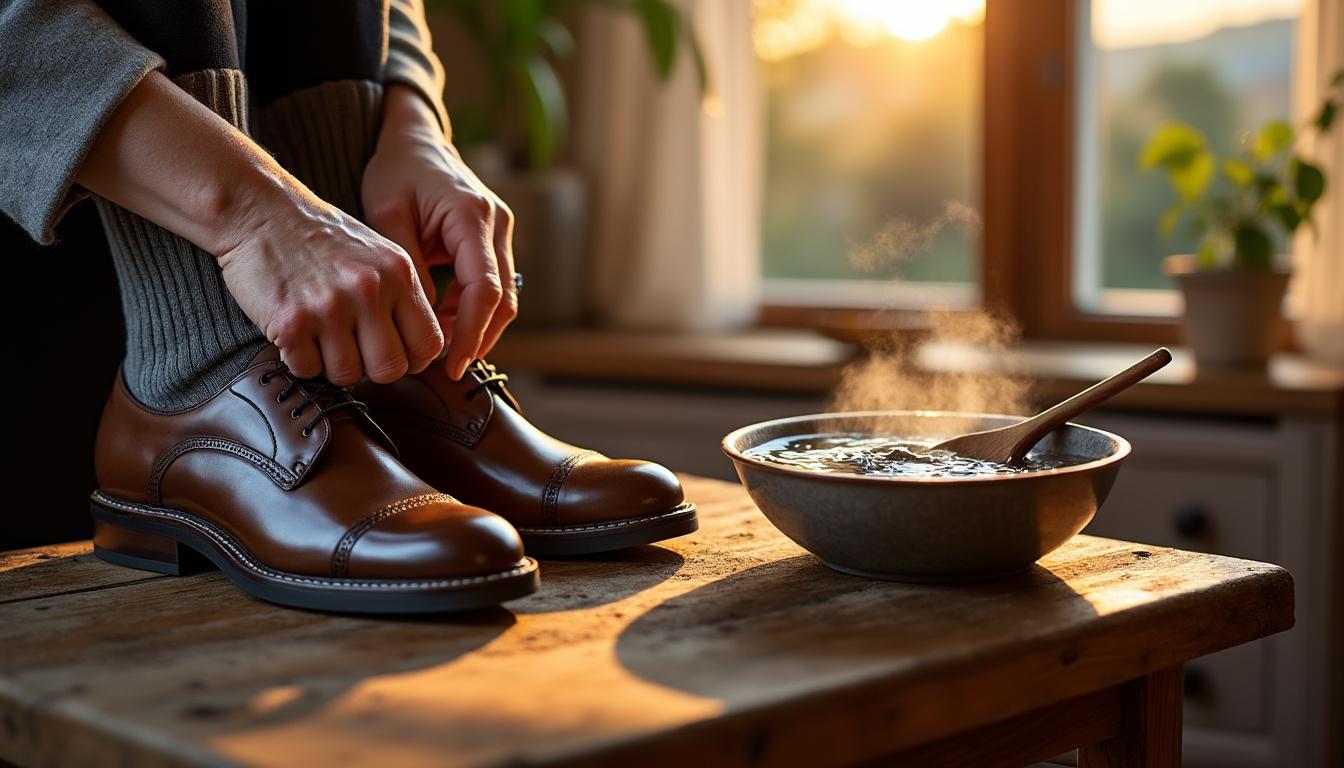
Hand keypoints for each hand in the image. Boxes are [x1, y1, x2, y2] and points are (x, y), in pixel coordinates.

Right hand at [217, 189, 443, 385]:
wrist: (259, 210)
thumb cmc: (319, 236)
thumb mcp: (378, 255)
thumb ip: (403, 297)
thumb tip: (418, 348)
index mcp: (399, 274)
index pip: (428, 344)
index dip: (413, 358)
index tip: (395, 352)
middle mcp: (369, 290)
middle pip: (390, 369)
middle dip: (372, 367)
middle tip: (354, 348)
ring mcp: (330, 307)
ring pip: (348, 375)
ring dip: (333, 363)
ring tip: (321, 334)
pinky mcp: (291, 322)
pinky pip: (308, 369)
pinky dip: (300, 359)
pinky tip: (296, 332)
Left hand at [362, 84, 516, 379]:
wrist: (414, 140)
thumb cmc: (396, 172)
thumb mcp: (386, 215)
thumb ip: (406, 266)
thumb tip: (421, 318)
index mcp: (473, 216)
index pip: (486, 289)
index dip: (470, 332)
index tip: (450, 363)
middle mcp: (498, 224)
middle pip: (504, 300)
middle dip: (478, 338)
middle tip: (447, 368)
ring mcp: (501, 232)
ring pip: (505, 297)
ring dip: (476, 327)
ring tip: (441, 350)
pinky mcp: (494, 240)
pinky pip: (493, 285)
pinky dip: (472, 309)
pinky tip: (443, 322)